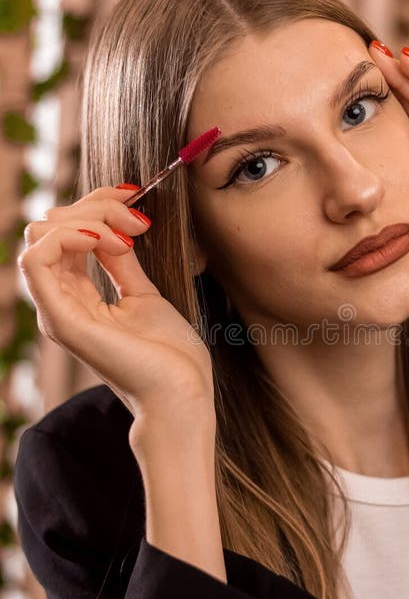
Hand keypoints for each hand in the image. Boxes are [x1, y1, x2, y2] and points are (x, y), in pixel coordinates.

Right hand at [17, 186, 214, 422]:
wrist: (181, 393)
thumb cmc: (169, 355)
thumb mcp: (143, 295)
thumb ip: (120, 263)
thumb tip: (111, 230)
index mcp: (76, 299)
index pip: (65, 234)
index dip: (96, 206)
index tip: (136, 205)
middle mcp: (58, 304)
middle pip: (49, 228)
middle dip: (95, 207)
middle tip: (138, 222)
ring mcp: (55, 312)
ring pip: (41, 236)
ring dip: (87, 218)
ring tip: (128, 234)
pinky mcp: (60, 320)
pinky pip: (37, 260)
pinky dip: (71, 236)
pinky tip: (107, 241)